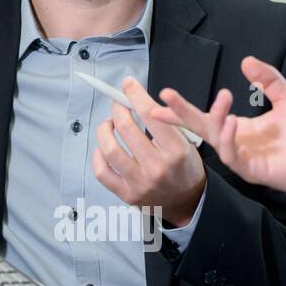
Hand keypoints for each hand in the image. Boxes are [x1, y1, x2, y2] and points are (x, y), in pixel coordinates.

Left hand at [92, 75, 205, 226]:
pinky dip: (98, 155)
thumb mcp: (187, 141)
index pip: (150, 114)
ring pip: (110, 149)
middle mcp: (157, 167)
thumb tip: (136, 98)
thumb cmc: (184, 167)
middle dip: (118, 108)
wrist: (186, 201)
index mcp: (176, 151)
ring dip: (104, 129)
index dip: (135, 94)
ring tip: (109, 124)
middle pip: (126, 127)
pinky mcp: (126, 194)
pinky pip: (102, 171)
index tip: (128, 84)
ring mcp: (140, 183)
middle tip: (118, 104)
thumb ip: (165, 121)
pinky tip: (104, 148)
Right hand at [153, 56, 285, 210]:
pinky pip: (233, 156)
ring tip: (219, 99)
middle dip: (180, 113)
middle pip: (200, 127)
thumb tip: (247, 61)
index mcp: (239, 127)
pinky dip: (228, 139)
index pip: (204, 116)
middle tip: (163, 97)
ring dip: (211, 119)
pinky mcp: (253, 170)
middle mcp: (235, 142)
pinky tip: (230, 122)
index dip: (182, 108)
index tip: (161, 96)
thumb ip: (268, 80)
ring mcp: (242, 157)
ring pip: (215, 140)